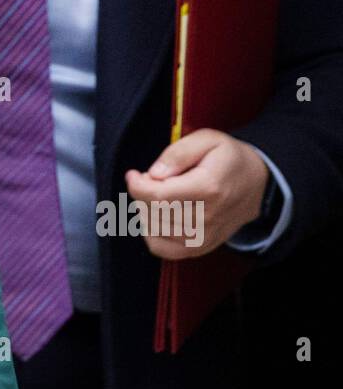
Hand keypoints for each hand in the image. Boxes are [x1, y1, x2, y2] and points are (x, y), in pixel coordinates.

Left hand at [125, 128, 269, 259]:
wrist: (256, 185)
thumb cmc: (229, 159)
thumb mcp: (208, 140)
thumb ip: (178, 153)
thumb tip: (154, 174)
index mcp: (208, 188)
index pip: (158, 195)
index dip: (137, 185)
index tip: (133, 174)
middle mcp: (207, 217)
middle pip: (153, 212)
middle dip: (142, 194)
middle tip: (151, 179)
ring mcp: (204, 236)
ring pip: (154, 231)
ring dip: (145, 211)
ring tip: (157, 195)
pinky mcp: (200, 247)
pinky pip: (162, 249)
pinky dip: (151, 233)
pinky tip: (156, 216)